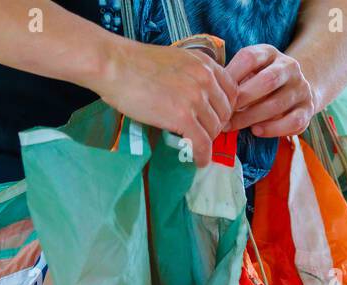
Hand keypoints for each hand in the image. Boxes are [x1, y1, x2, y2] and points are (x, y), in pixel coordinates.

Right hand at [94, 41, 236, 166]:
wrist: (115, 66)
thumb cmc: (135, 64)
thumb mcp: (175, 61)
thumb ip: (191, 75)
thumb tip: (195, 97)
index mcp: (204, 63)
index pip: (231, 91)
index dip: (225, 109)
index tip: (215, 118)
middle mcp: (205, 79)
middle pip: (224, 113)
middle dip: (216, 126)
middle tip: (203, 135)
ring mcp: (195, 98)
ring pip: (214, 129)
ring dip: (207, 141)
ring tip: (197, 147)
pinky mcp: (183, 117)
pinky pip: (202, 143)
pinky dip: (202, 156)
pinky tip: (198, 161)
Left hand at [223, 44, 316, 137]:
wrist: (296, 89)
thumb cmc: (260, 82)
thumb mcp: (249, 72)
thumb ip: (233, 79)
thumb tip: (207, 93)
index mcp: (270, 53)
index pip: (250, 57)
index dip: (231, 74)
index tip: (215, 90)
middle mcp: (289, 67)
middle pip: (267, 80)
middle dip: (243, 99)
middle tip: (223, 113)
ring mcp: (301, 88)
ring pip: (277, 104)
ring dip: (251, 118)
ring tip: (232, 126)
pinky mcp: (308, 109)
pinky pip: (292, 122)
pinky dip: (273, 129)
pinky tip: (256, 131)